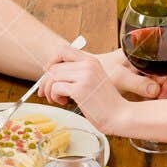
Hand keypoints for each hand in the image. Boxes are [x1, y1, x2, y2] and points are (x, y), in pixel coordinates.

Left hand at [44, 44, 166, 101]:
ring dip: (49, 90)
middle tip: (47, 94)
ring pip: (52, 77)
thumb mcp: (94, 80)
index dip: (51, 62)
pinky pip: (55, 88)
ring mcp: (84, 76)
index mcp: (91, 60)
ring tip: (57, 99)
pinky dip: (54, 96)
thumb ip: (78, 73)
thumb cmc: (106, 103)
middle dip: (46, 82)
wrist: (120, 116)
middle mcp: (88, 65)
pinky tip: (64, 102)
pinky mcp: (79, 89)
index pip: (62, 50)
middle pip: (54, 67)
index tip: (49, 75)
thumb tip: (52, 74)